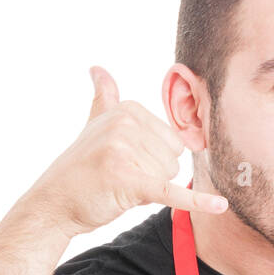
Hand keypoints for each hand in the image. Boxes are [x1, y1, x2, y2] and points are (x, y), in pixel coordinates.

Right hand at [26, 66, 226, 237]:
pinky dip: (196, 201)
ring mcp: (124, 150)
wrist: (54, 202)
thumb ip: (104, 97)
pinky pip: (171, 191)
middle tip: (119, 176)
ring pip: (169, 177)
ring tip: (118, 185)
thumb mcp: (94, 124)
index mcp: (127, 110)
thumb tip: (97, 69)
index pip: (174, 140)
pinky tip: (219, 206)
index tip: (123, 160)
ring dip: (147, 189)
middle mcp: (125, 124)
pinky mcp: (128, 181)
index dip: (153, 159)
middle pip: (174, 159)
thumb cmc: (82, 168)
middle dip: (152, 175)